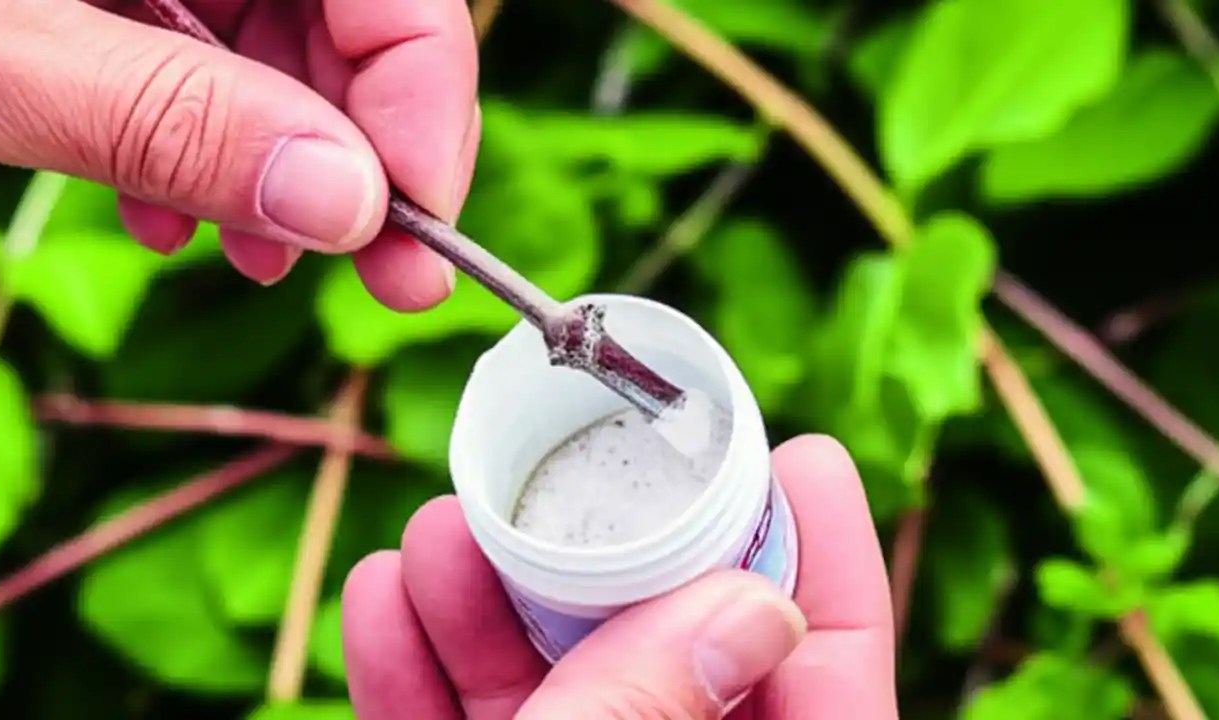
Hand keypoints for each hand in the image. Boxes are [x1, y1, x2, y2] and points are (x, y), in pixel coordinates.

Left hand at [0, 0, 478, 307]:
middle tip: (390, 276)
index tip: (418, 225)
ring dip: (292, 176)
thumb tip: (343, 201)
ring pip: (296, 61)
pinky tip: (170, 214)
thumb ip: (172, 119)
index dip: (427, 102)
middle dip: (370, 161)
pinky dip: (212, 157)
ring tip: (260, 258)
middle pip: (359, 29)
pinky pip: (218, 74)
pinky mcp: (134, 6)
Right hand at [342, 435, 898, 718]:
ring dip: (487, 602)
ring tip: (442, 524)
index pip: (834, 682)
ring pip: (556, 688)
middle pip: (676, 657)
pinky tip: (383, 602)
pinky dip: (416, 675)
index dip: (830, 564)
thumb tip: (756, 605)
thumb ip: (653, 712)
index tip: (805, 455)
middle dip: (608, 560)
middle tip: (578, 471)